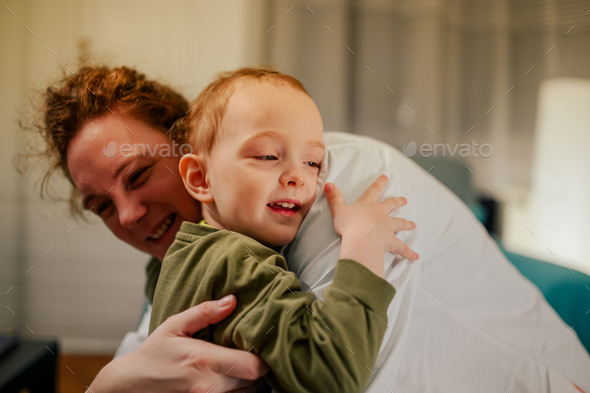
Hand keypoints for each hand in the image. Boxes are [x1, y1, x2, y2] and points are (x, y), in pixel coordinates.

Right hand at [89, 295, 268, 392]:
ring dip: (252, 380)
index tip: (263, 343)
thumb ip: (205, 312)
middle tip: (256, 350)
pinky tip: (235, 376)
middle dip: (260, 366)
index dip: (265, 357)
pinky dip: (240, 390)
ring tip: (245, 363)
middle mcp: (209, 386)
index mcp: (204, 360)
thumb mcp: (174, 325)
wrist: (131, 385)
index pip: (252, 367)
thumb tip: (232, 300)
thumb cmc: (155, 353)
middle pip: (255, 382)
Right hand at [324, 175, 418, 274]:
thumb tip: (329, 185)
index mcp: (367, 205)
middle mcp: (380, 214)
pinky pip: (402, 248)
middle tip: (404, 200)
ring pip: (399, 224)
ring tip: (413, 225)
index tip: (385, 177)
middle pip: (391, 205)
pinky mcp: (390, 241)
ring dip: (406, 224)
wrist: (361, 240)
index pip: (374, 190)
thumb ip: (334, 198)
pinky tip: (415, 256)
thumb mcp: (338, 210)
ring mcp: (387, 227)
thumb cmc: (349, 226)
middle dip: (398, 202)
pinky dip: (408, 252)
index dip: (379, 183)